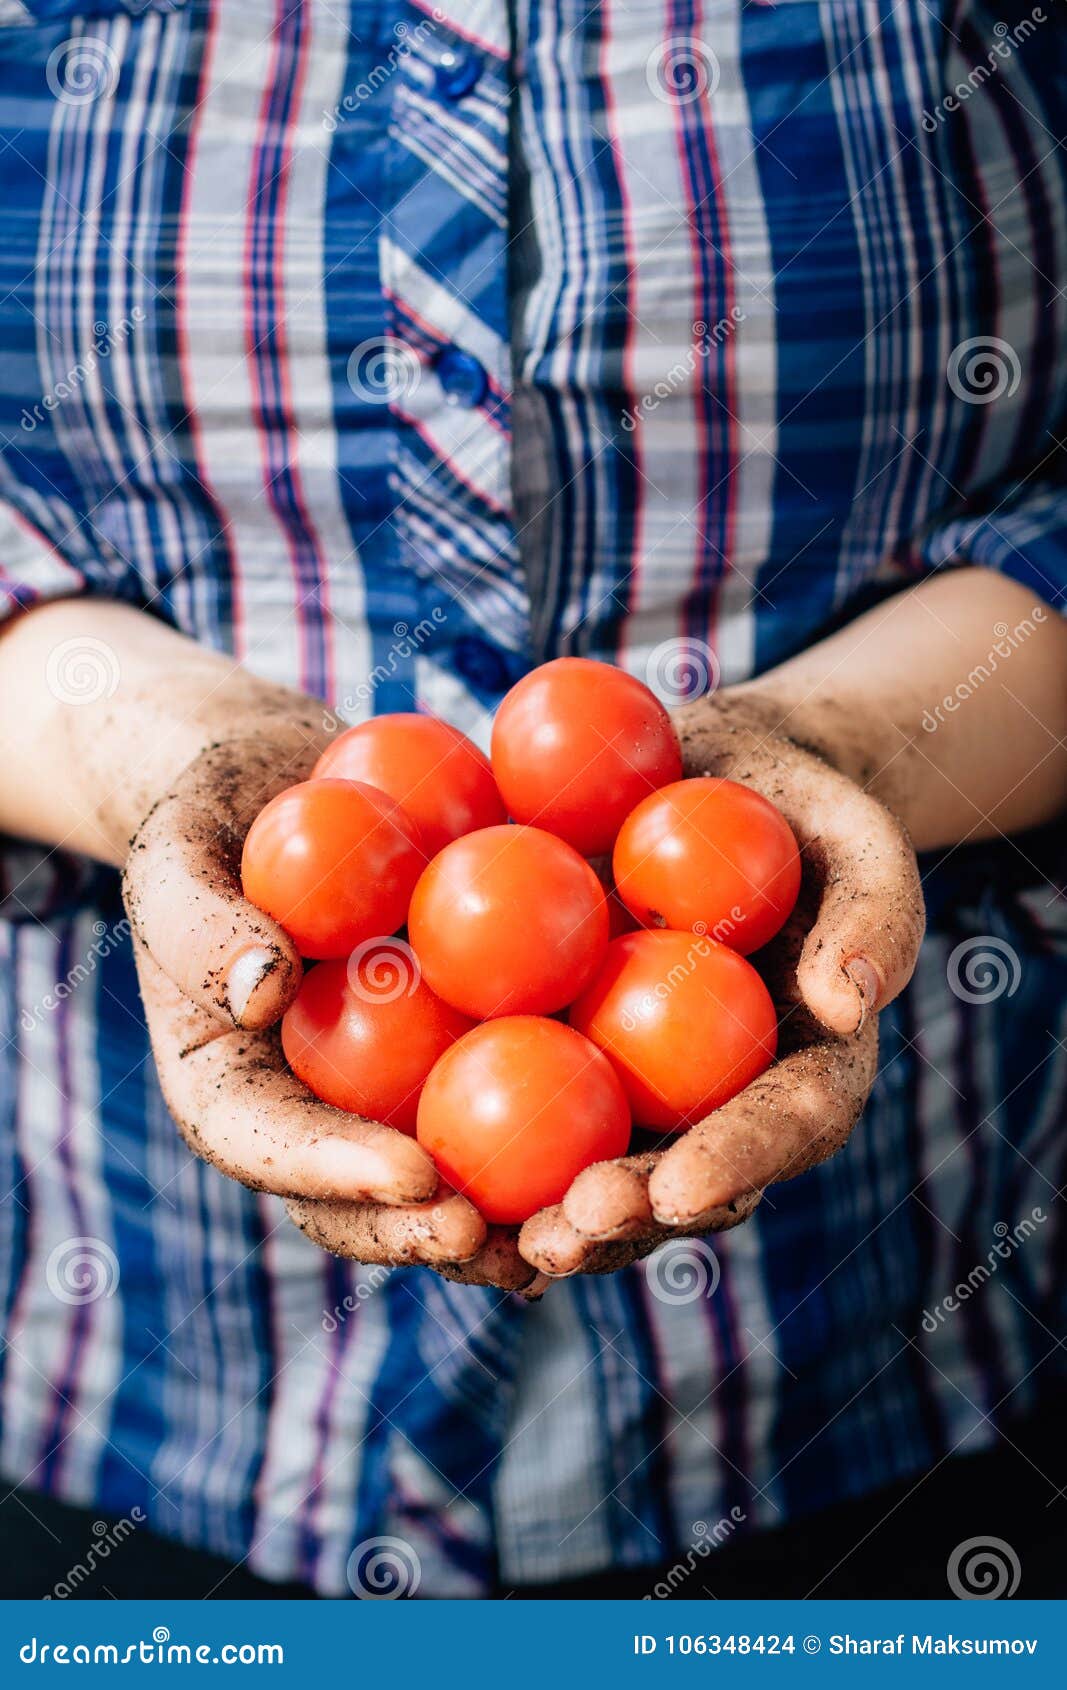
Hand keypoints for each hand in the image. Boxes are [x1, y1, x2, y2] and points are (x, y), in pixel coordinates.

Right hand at [122, 726, 541, 1288]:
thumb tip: (264, 989)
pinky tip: (641, 1141)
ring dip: (512, 1219)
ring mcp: (393, 1098)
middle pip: (365, 1202)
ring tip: (583, 1227)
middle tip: (500, 1235)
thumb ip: (200, 923)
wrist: (291, 795)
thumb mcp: (178, 854)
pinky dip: (570, 1131)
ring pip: (450, 1180)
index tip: (414, 1174)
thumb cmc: (212, 826)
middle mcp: (319, 1116)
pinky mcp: (464, 1058)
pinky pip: (516, 1100)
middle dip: (431, 1231)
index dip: (340, 1174)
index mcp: (235, 1090)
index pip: (272, 1147)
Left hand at [515, 689, 925, 1277]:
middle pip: (679, 1181)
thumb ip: (876, 910)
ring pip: (590, 1169)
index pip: (787, 1125)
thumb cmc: (799, 810)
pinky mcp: (557, 1054)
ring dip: (536, 1212)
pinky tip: (406, 1157)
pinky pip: (513, 1099)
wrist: (706, 779)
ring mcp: (633, 1089)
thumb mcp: (859, 835)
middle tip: (564, 1230)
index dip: (737, 1162)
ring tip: (479, 1237)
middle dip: (621, 1219)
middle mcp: (716, 1102)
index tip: (681, 1184)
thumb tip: (851, 1000)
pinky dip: (467, 1137)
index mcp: (803, 1067)